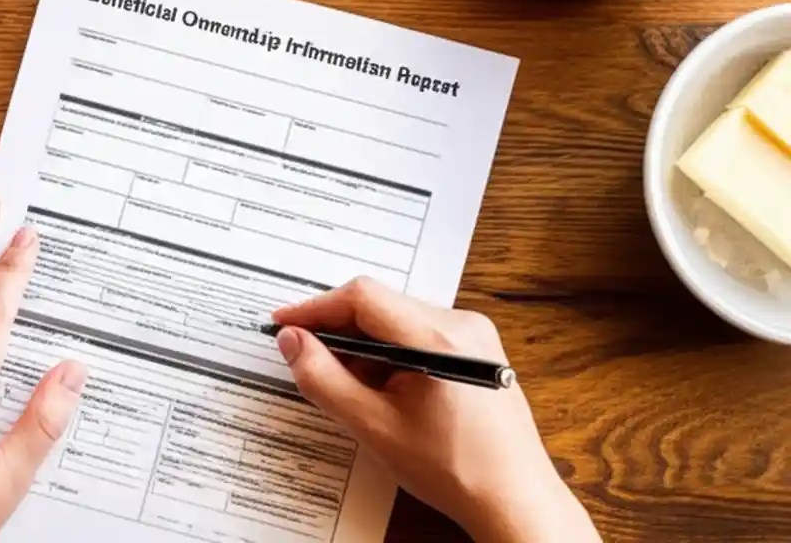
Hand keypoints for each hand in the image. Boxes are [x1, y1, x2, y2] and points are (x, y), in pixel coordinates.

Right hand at [272, 278, 599, 542]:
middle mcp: (462, 324)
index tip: (284, 324)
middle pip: (380, 305)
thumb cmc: (454, 469)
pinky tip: (380, 389)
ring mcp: (475, 335)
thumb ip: (324, 379)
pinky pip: (420, 335)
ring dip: (364, 345)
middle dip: (337, 330)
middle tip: (306, 359)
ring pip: (398, 320)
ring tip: (348, 387)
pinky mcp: (478, 350)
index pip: (363, 297)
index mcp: (440, 337)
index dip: (315, 308)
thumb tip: (292, 342)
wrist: (513, 498)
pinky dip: (390, 354)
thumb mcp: (374, 426)